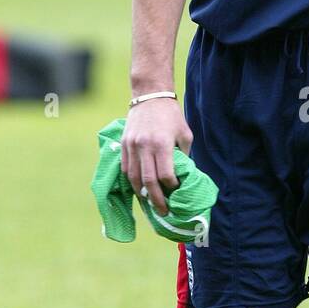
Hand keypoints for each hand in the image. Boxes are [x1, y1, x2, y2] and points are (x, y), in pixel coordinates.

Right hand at [121, 99, 193, 215]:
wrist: (150, 96)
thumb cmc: (171, 116)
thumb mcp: (185, 134)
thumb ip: (183, 156)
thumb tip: (182, 177)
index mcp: (161, 144)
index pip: (165, 175)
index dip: (171, 187)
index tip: (176, 192)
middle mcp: (144, 146)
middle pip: (148, 181)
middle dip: (156, 200)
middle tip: (163, 211)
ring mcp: (131, 146)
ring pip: (134, 178)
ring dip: (142, 194)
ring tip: (150, 204)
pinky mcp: (124, 145)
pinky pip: (126, 169)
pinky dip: (132, 182)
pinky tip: (140, 189)